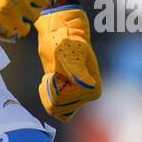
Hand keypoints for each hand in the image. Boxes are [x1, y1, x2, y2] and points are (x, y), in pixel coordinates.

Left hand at [36, 6, 101, 121]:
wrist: (61, 31)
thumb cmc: (64, 39)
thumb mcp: (67, 53)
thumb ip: (76, 70)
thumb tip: (89, 86)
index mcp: (92, 89)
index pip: (60, 102)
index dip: (52, 87)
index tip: (55, 71)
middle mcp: (89, 96)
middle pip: (56, 107)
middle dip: (50, 89)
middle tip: (54, 71)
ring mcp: (80, 96)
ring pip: (55, 109)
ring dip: (48, 92)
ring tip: (53, 75)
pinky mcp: (71, 95)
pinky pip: (55, 109)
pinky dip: (48, 98)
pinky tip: (50, 81)